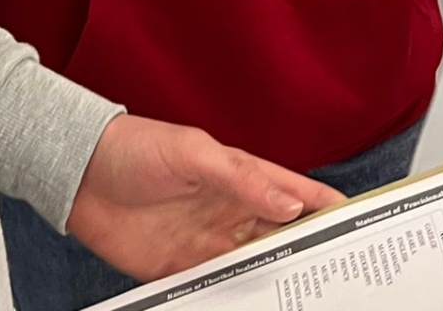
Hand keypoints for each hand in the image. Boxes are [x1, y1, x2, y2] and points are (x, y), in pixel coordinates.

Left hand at [66, 114, 341, 282]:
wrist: (79, 174)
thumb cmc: (135, 148)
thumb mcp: (192, 153)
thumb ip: (240, 179)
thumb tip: (288, 205)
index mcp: (245, 178)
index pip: (301, 196)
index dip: (332, 211)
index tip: (363, 229)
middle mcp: (235, 214)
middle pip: (287, 240)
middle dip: (315, 257)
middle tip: (344, 280)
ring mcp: (211, 245)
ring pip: (259, 271)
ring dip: (281, 285)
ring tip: (308, 301)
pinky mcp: (183, 271)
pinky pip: (220, 292)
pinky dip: (239, 302)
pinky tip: (257, 309)